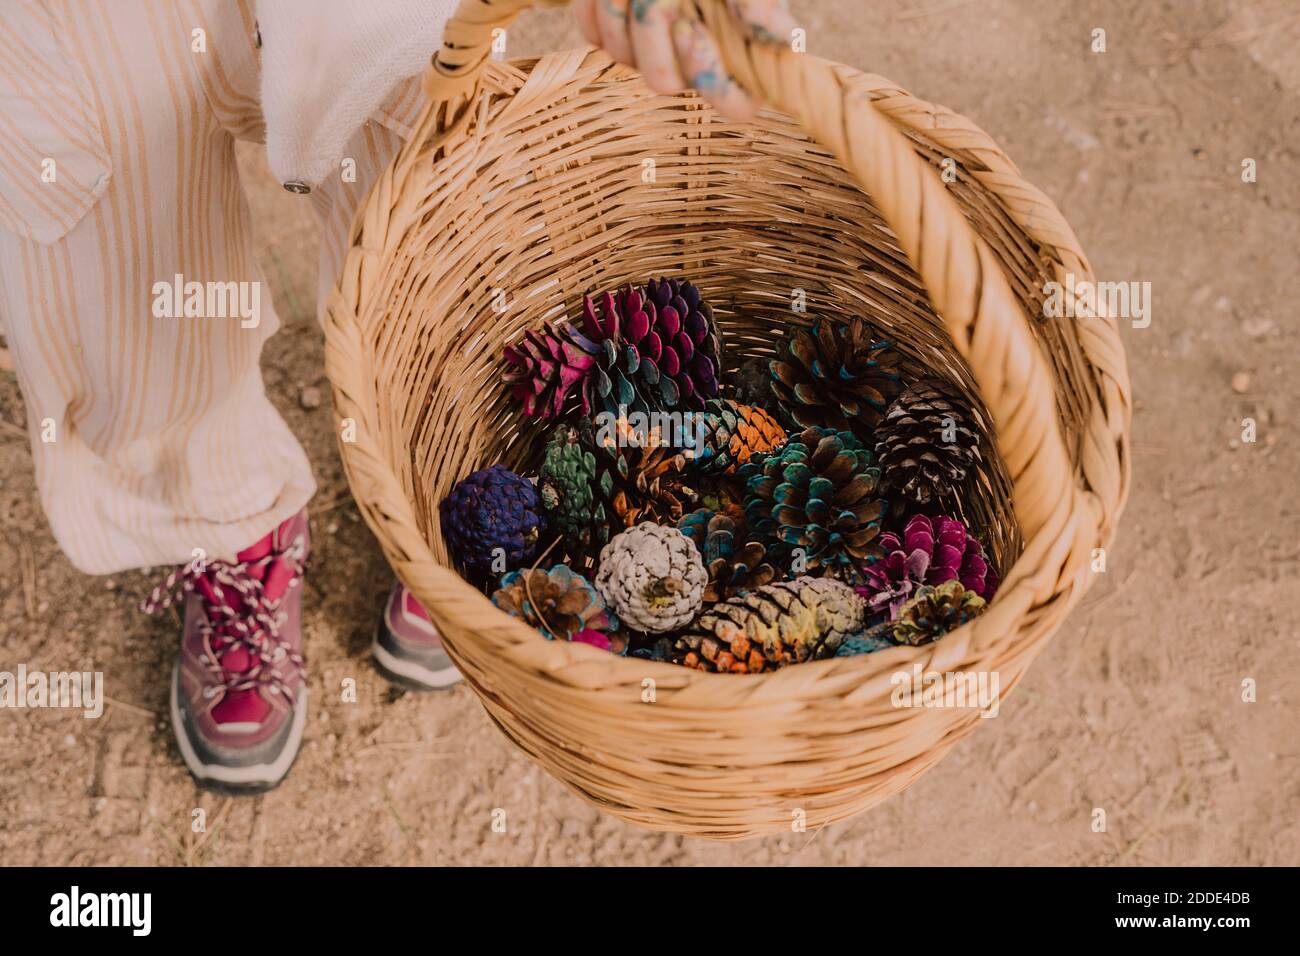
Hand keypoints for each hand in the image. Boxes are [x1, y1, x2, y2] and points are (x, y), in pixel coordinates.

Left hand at [572, 0, 797, 118]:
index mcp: (737, 57)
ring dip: (623, 10)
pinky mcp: (615, 32)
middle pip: (663, 81)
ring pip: (624, 57)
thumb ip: (758, 4)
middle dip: (654, 28)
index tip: (693, 29)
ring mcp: (650, 51)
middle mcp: (692, 63)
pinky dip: (598, 5)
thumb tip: (785, 38)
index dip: (710, 76)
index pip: (736, 104)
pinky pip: (594, 33)